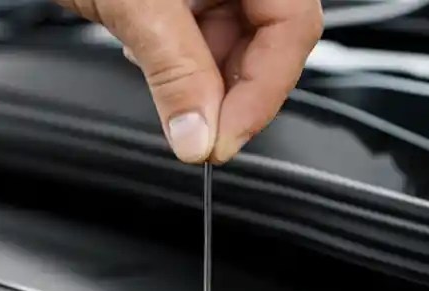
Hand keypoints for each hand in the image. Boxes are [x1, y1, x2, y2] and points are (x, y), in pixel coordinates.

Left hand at [56, 0, 322, 163]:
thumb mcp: (136, 2)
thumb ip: (174, 70)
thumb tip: (199, 136)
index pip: (293, 27)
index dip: (265, 91)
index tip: (226, 139)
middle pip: (271, 36)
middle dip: (233, 89)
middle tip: (200, 133)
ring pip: (236, 38)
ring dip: (204, 75)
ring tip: (164, 82)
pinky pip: (204, 27)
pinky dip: (182, 54)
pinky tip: (150, 54)